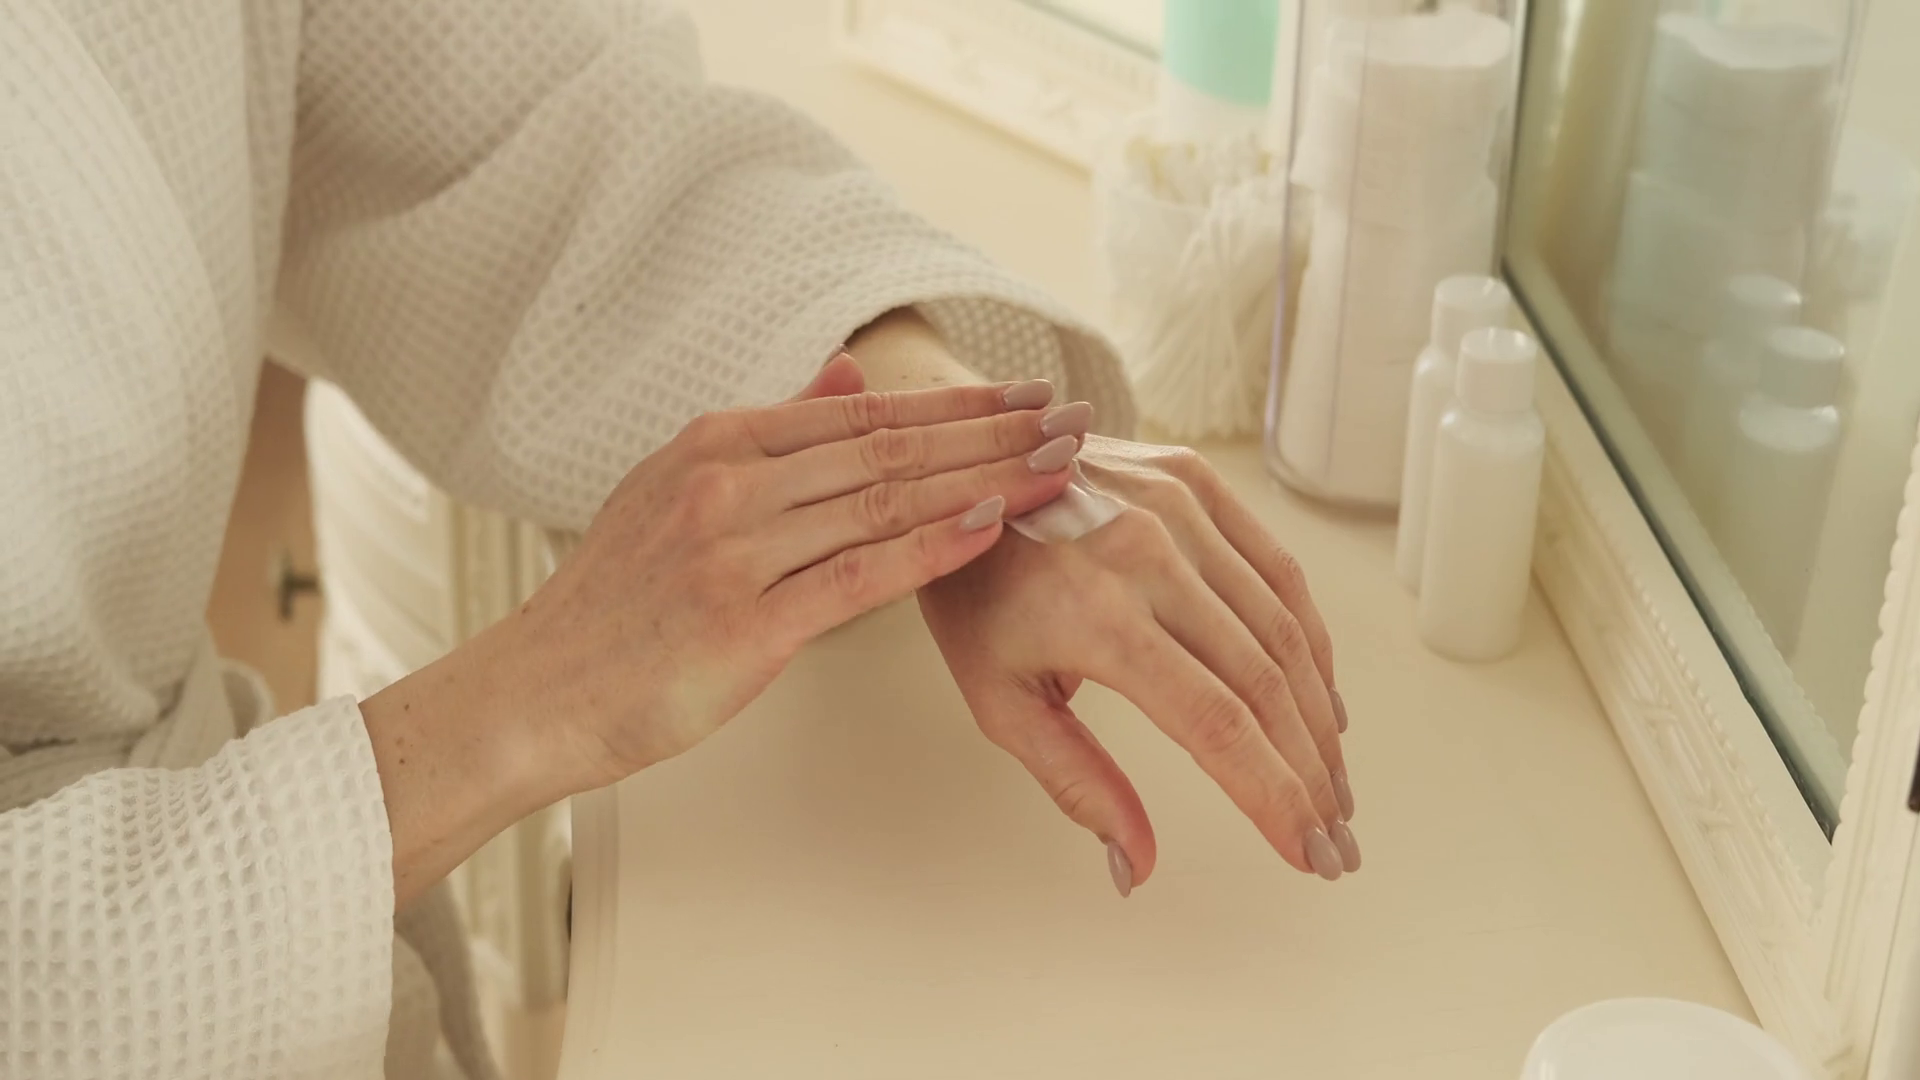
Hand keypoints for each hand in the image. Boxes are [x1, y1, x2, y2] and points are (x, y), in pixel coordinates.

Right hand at [362, 353, 1093, 906]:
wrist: (535, 693)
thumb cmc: (615, 607)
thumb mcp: (676, 490)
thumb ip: (770, 433)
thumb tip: (844, 376)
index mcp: (716, 444)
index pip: (862, 414)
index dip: (955, 404)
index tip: (1026, 395)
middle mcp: (727, 483)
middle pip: (888, 449)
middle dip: (993, 433)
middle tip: (1071, 418)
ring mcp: (735, 551)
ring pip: (885, 503)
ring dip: (985, 482)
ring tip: (1058, 468)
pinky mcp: (745, 624)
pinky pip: (858, 577)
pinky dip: (932, 549)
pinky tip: (992, 527)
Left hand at [918, 435, 1356, 892]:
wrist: (956, 476)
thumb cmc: (974, 593)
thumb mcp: (999, 699)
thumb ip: (1075, 781)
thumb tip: (1138, 866)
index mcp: (1096, 617)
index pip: (1215, 723)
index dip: (1273, 796)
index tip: (1308, 854)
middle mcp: (1147, 553)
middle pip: (1264, 683)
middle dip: (1310, 773)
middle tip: (1336, 840)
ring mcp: (1177, 507)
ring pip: (1283, 628)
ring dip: (1321, 716)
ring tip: (1333, 783)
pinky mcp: (1194, 477)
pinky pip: (1277, 569)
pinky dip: (1308, 640)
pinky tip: (1319, 698)